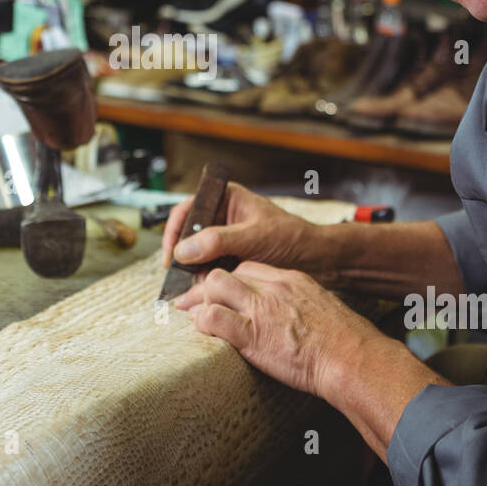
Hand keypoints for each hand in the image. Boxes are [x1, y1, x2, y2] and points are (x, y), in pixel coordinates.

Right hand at [161, 182, 328, 280]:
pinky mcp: (229, 256)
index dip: (174, 232)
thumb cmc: (290, 237)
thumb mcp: (253, 237)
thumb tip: (184, 250)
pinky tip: (208, 288)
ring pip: (196, 252)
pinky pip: (208, 265)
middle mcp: (221, 215)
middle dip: (183, 255)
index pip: (188, 210)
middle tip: (179, 276)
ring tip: (197, 285)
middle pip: (188, 233)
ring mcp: (224, 237)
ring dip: (193, 269)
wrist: (315, 259)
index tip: (171, 256)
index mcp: (225, 198)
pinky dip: (205, 276)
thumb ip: (218, 241)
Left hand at [174, 261, 381, 399]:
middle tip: (196, 303)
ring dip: (201, 302)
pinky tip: (203, 330)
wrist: (352, 358)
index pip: (248, 267)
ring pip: (214, 286)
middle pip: (227, 272)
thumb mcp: (322, 308)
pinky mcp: (252, 335)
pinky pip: (213, 318)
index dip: (231, 280)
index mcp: (290, 279)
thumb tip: (289, 315)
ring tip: (195, 317)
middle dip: (208, 288)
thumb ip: (299, 305)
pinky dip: (203, 323)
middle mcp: (273, 288)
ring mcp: (261, 309)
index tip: (223, 293)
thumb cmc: (344, 341)